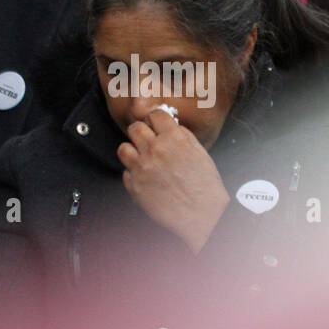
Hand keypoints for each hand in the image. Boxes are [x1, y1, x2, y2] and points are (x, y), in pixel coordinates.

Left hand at [118, 109, 230, 253]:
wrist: (201, 213)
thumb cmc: (205, 186)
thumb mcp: (199, 153)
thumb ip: (182, 137)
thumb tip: (170, 127)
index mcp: (174, 139)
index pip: (155, 114)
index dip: (155, 119)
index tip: (155, 124)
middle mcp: (155, 149)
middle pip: (135, 128)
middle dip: (140, 132)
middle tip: (145, 140)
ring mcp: (141, 166)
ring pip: (123, 148)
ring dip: (131, 151)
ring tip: (141, 158)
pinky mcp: (133, 184)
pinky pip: (125, 172)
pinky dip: (133, 174)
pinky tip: (145, 178)